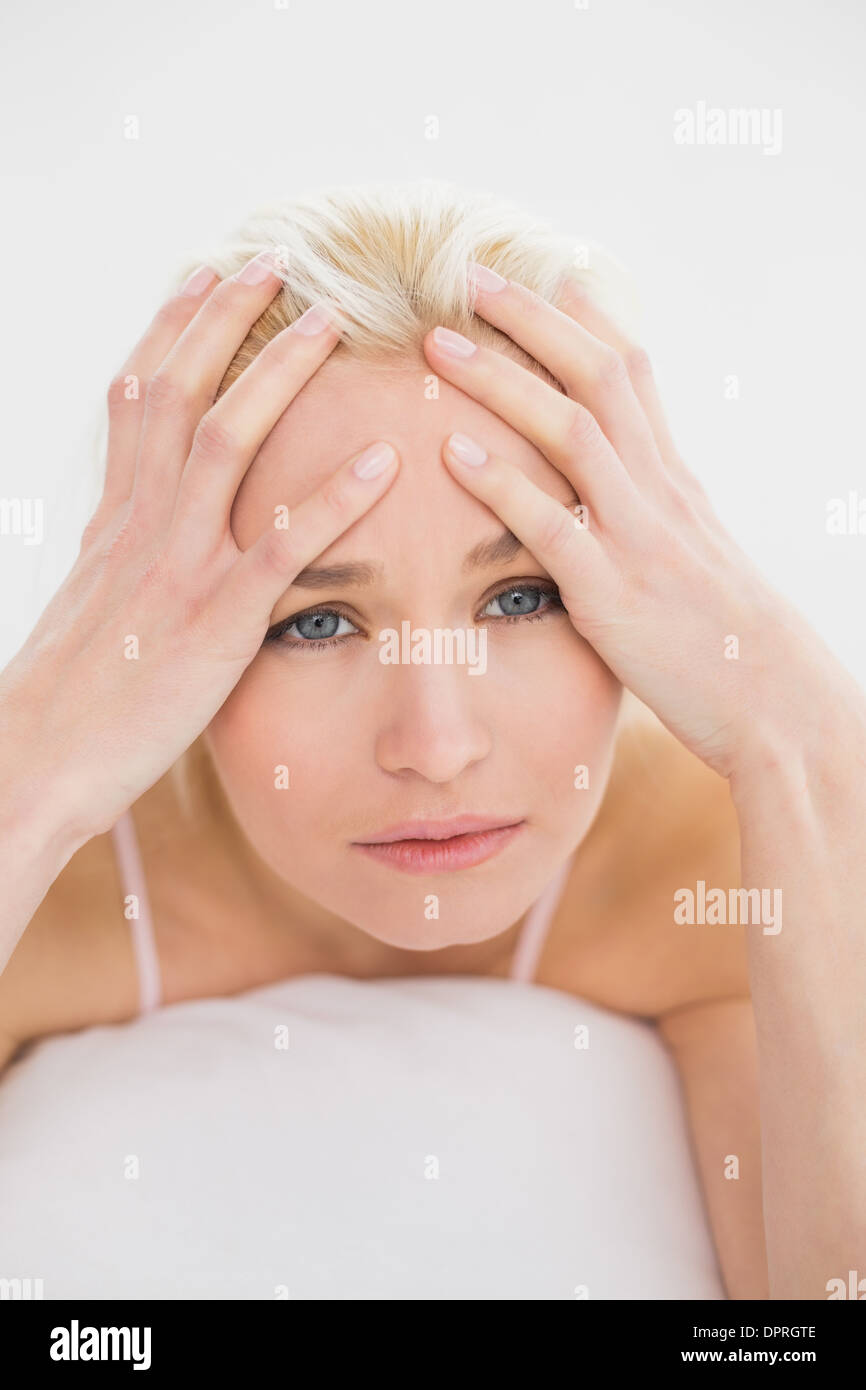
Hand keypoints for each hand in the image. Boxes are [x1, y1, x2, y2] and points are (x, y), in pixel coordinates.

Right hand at [0, 253, 399, 848]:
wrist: (38, 755)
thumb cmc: (71, 690)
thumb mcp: (93, 599)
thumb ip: (125, 546)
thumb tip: (140, 513)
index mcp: (116, 516)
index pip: (140, 396)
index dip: (172, 328)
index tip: (204, 272)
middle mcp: (142, 523)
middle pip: (182, 392)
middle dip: (227, 318)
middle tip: (274, 256)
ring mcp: (177, 565)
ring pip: (227, 441)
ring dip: (280, 373)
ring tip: (330, 318)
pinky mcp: (215, 620)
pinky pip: (281, 546)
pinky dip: (333, 498)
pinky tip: (383, 459)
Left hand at [423, 266, 833, 779]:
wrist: (772, 697)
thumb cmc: (719, 629)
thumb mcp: (690, 547)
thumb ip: (648, 501)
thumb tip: (614, 464)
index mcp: (671, 476)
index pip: (629, 369)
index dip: (578, 315)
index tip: (528, 271)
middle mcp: (657, 490)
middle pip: (595, 376)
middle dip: (529, 320)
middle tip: (465, 277)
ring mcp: (637, 538)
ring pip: (570, 433)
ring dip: (500, 381)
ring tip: (438, 344)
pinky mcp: (613, 594)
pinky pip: (553, 528)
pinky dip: (502, 486)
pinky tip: (452, 456)